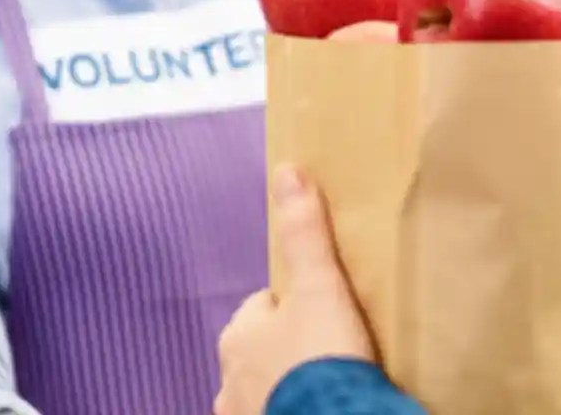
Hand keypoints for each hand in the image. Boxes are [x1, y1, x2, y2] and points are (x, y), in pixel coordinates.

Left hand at [214, 167, 374, 414]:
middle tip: (332, 348)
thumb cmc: (322, 357)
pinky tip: (317, 406)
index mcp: (239, 333)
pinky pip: (274, 413)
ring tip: (327, 384)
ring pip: (264, 387)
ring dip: (287, 384)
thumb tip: (287, 170)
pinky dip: (290, 408)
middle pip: (262, 348)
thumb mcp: (321, 288)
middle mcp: (228, 375)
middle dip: (289, 348)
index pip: (264, 305)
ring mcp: (241, 413)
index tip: (326, 311)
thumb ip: (305, 234)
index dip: (297, 305)